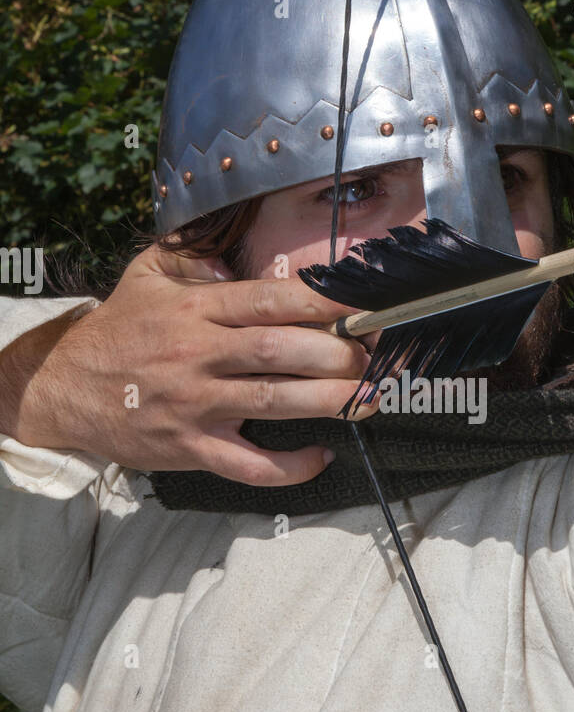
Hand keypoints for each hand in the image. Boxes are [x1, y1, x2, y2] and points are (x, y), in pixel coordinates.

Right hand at [0, 243, 378, 485]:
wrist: (64, 388)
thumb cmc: (117, 331)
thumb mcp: (146, 276)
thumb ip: (193, 255)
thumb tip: (236, 245)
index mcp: (195, 309)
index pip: (269, 299)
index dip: (322, 301)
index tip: (361, 303)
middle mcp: (198, 354)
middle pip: (280, 350)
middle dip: (336, 354)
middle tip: (372, 355)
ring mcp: (194, 404)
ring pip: (272, 402)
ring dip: (328, 402)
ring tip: (368, 399)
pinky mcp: (190, 448)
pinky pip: (249, 464)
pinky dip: (289, 466)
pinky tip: (319, 456)